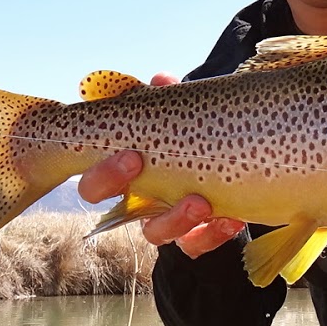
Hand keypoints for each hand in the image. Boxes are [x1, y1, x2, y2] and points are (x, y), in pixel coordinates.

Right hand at [75, 72, 245, 257]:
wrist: (230, 168)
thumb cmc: (189, 138)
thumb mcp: (176, 116)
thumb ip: (166, 100)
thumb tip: (162, 80)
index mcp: (124, 176)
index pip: (95, 184)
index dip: (105, 173)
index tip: (131, 154)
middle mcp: (139, 203)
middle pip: (114, 212)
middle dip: (125, 192)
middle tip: (140, 165)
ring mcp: (165, 223)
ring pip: (155, 234)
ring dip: (175, 219)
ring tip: (201, 203)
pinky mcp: (195, 238)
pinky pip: (197, 245)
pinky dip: (212, 235)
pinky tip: (231, 220)